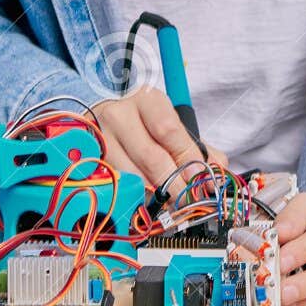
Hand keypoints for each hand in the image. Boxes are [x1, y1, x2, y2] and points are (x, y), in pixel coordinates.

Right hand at [92, 86, 226, 189]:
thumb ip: (196, 148)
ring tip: (170, 204)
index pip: (168, 130)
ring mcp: (99, 136)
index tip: (201, 180)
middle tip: (188, 201)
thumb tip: (218, 171)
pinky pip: (113, 183)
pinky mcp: (87, 157)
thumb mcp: (169, 123)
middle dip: (174, 185)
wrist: (101, 112)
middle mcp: (119, 113)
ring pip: (130, 174)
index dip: (188, 159)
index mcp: (146, 100)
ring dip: (154, 195)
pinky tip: (145, 202)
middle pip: (151, 156)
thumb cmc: (142, 121)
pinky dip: (133, 196)